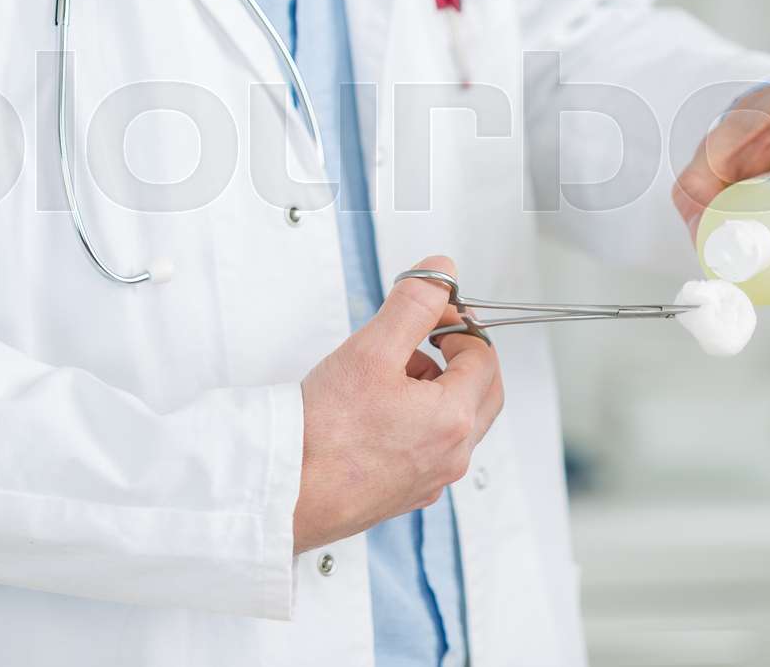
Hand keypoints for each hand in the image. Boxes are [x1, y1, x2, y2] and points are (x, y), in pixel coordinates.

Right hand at [292, 255, 503, 555]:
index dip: (461, 326)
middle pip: (482, 393)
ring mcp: (430, 480)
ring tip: (390, 375)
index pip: (484, 357)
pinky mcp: (405, 494)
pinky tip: (377, 413)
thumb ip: (413, 305)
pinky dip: (419, 422)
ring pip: (456, 424)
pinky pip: (431, 449)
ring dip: (437, 390)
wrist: (285, 495)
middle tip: (424, 340)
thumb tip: (441, 274)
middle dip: (458, 359)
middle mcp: (451, 456)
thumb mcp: (370, 349)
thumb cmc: (322, 435)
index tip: (433, 315)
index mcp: (453, 419)